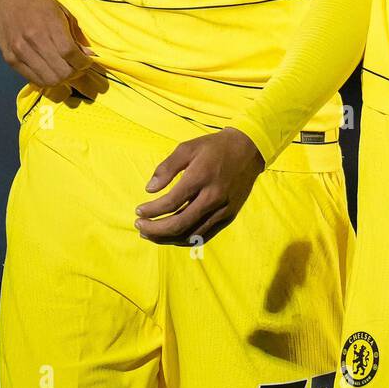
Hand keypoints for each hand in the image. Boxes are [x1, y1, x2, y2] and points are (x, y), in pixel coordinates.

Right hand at [0, 0, 102, 95]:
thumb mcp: (62, 11)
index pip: (70, 53)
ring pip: (48, 80)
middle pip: (61, 71)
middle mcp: (33, 40)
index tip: (86, 62)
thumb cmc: (38, 2)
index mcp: (49, 25)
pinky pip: (33, 79)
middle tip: (76, 66)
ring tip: (64, 69)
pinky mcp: (10, 60)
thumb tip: (88, 55)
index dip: (82, 62)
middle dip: (74, 72)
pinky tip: (50, 70)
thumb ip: (75, 34)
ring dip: (61, 78)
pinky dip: (46, 79)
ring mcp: (19, 52)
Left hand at [135, 127, 264, 245]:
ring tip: (150, 234)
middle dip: (155, 230)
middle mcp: (213, 197)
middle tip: (139, 226)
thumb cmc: (215, 147)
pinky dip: (184, 239)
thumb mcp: (188, 148)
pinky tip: (171, 236)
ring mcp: (223, 210)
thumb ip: (167, 167)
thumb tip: (149, 189)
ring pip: (191, 234)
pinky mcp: (229, 216)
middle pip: (179, 224)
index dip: (151, 210)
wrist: (249, 150)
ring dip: (167, 238)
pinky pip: (203, 236)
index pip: (171, 203)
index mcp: (201, 177)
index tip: (138, 210)